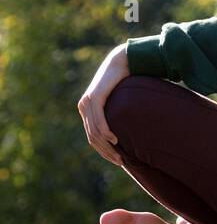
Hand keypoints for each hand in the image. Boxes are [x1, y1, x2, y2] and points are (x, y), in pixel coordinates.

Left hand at [78, 44, 129, 165]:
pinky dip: (106, 132)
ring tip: (120, 155)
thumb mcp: (118, 102)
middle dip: (106, 152)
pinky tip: (115, 139)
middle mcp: (84, 106)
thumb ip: (116, 114)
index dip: (104, 151)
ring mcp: (88, 102)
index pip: (92, 137)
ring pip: (95, 132)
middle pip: (93, 137)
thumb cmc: (124, 81)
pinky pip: (99, 120)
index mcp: (87, 109)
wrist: (122, 61)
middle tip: (120, 161)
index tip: (117, 160)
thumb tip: (125, 130)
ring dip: (107, 146)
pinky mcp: (95, 98)